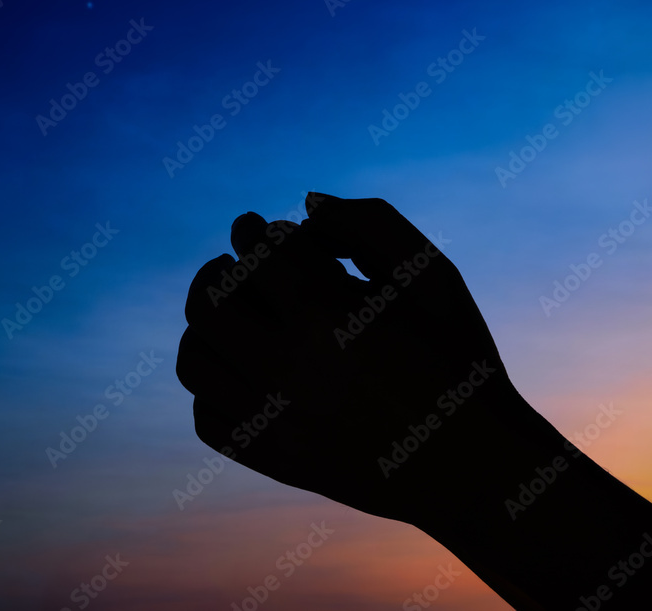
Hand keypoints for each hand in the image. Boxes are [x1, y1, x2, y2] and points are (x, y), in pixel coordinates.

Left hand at [177, 193, 533, 525]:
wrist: (473, 467)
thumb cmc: (456, 358)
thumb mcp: (430, 277)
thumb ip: (368, 223)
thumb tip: (305, 202)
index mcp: (327, 314)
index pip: (255, 252)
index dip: (250, 231)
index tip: (254, 229)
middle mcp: (287, 369)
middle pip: (208, 301)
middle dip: (217, 272)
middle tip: (233, 269)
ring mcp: (273, 420)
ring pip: (194, 359)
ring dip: (207, 328)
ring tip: (232, 319)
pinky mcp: (272, 460)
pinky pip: (205, 417)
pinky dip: (212, 388)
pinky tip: (242, 372)